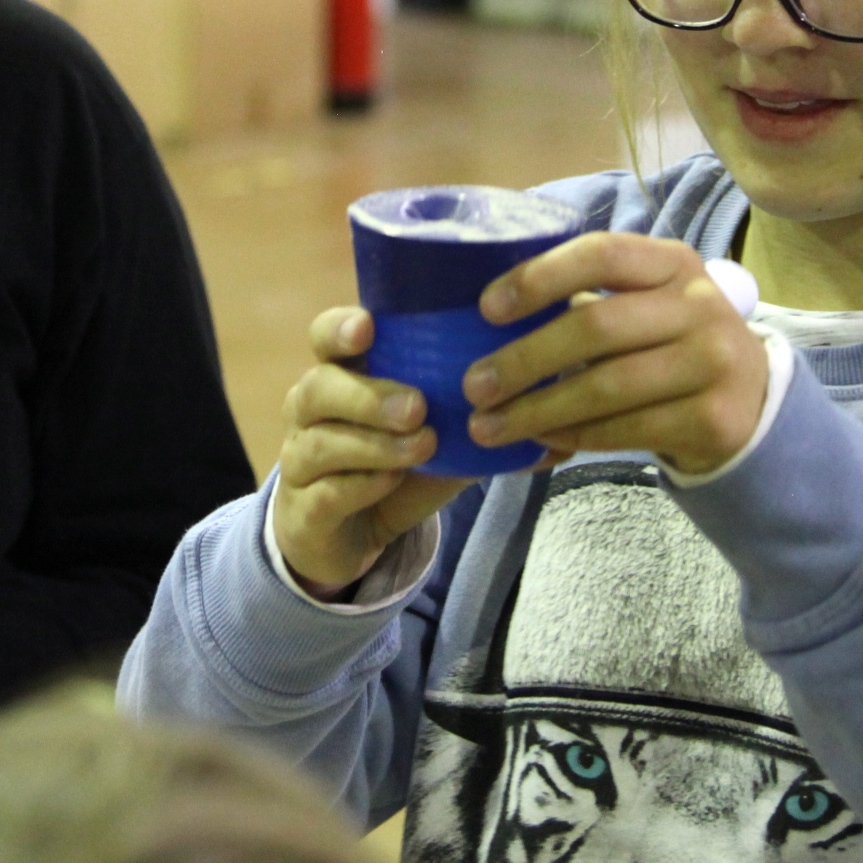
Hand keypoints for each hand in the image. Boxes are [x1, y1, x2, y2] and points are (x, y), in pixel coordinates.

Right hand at [271, 305, 468, 596]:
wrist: (350, 536)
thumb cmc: (396, 468)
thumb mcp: (442, 440)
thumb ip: (485, 423)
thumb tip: (562, 432)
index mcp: (343, 376)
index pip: (326, 338)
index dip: (341, 328)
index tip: (371, 327)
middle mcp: (311, 411)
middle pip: (320, 387)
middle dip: (369, 395)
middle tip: (418, 406)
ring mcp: (300, 461)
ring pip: (321, 442)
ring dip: (374, 443)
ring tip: (422, 445)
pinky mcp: (305, 511)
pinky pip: (326, 493)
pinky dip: (360, 486)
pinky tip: (391, 482)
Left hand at [460, 233, 768, 476]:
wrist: (751, 399)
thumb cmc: (670, 343)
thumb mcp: (646, 303)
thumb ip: (588, 300)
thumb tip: (488, 321)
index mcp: (672, 262)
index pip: (601, 253)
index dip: (539, 278)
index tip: (486, 308)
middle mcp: (699, 304)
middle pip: (596, 327)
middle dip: (524, 359)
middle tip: (475, 385)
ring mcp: (712, 362)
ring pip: (606, 387)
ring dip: (537, 410)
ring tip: (489, 426)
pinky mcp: (713, 417)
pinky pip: (626, 428)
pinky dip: (573, 435)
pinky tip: (539, 439)